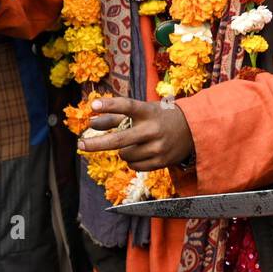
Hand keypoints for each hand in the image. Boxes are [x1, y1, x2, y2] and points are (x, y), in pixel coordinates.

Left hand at [79, 96, 193, 171]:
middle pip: (119, 139)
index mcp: (148, 112)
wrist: (193, 130)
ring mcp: (158, 147)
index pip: (127, 106)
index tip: (93, 105)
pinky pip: (134, 166)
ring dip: (122, 152)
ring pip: (124, 155)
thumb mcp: (141, 112)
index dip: (109, 105)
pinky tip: (141, 153)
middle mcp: (153, 129)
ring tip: (132, 144)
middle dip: (96, 144)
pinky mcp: (161, 161)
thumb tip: (90, 124)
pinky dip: (132, 161)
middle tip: (80, 145)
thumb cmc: (159, 117)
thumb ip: (114, 117)